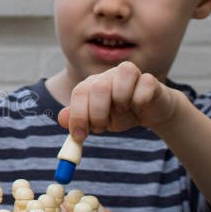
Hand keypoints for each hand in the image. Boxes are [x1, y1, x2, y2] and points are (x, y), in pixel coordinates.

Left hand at [58, 61, 182, 139]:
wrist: (150, 112)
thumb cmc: (121, 114)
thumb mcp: (97, 120)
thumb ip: (78, 119)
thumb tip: (61, 119)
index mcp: (92, 84)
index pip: (79, 92)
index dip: (78, 115)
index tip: (79, 137)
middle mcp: (108, 75)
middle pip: (98, 88)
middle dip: (98, 114)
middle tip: (103, 127)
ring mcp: (130, 74)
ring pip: (120, 86)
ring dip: (121, 106)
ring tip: (124, 111)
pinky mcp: (150, 80)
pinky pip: (144, 88)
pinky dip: (140, 102)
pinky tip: (141, 106)